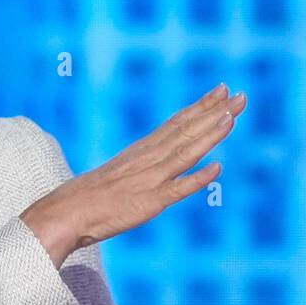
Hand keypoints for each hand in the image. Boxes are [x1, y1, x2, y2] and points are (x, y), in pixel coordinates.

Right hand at [21, 84, 246, 264]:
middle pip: (186, 131)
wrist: (64, 213)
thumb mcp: (115, 178)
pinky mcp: (148, 203)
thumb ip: (136, 171)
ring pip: (185, 152)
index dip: (201, 107)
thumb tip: (150, 170)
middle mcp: (147, 160)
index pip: (176, 123)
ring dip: (210, 135)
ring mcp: (149, 180)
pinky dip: (197, 179)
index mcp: (140, 152)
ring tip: (232, 117)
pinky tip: (217, 168)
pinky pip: (177, 189)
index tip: (221, 91)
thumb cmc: (85, 198)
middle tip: (241, 95)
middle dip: (214, 113)